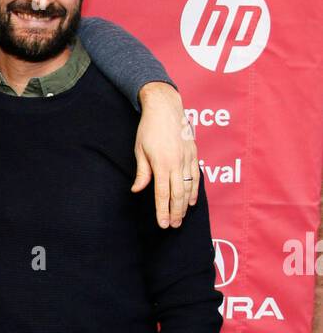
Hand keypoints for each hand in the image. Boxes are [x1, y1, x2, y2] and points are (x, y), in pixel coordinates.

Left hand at [132, 82, 198, 228]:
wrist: (165, 107)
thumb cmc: (149, 128)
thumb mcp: (140, 150)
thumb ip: (142, 172)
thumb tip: (137, 190)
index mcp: (161, 163)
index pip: (162, 194)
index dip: (163, 211)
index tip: (163, 224)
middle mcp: (176, 162)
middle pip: (178, 194)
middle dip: (176, 212)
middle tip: (174, 226)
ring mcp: (187, 158)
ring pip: (188, 187)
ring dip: (185, 204)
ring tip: (181, 217)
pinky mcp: (193, 153)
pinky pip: (196, 175)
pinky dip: (194, 190)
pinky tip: (191, 201)